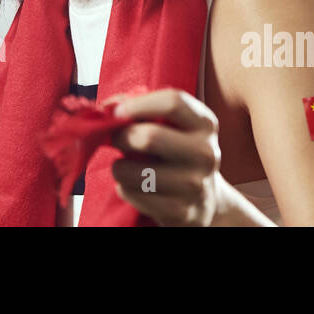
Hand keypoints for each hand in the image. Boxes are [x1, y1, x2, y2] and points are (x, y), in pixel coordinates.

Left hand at [105, 87, 230, 225]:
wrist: (205, 198)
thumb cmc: (175, 150)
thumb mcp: (171, 124)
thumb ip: (140, 108)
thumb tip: (107, 108)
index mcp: (204, 123)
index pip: (173, 102)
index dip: (138, 104)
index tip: (117, 112)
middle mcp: (205, 153)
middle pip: (150, 137)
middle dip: (122, 137)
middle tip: (115, 140)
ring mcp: (196, 185)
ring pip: (135, 170)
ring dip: (119, 167)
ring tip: (125, 166)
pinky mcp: (182, 212)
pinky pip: (133, 194)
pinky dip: (124, 188)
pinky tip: (133, 185)